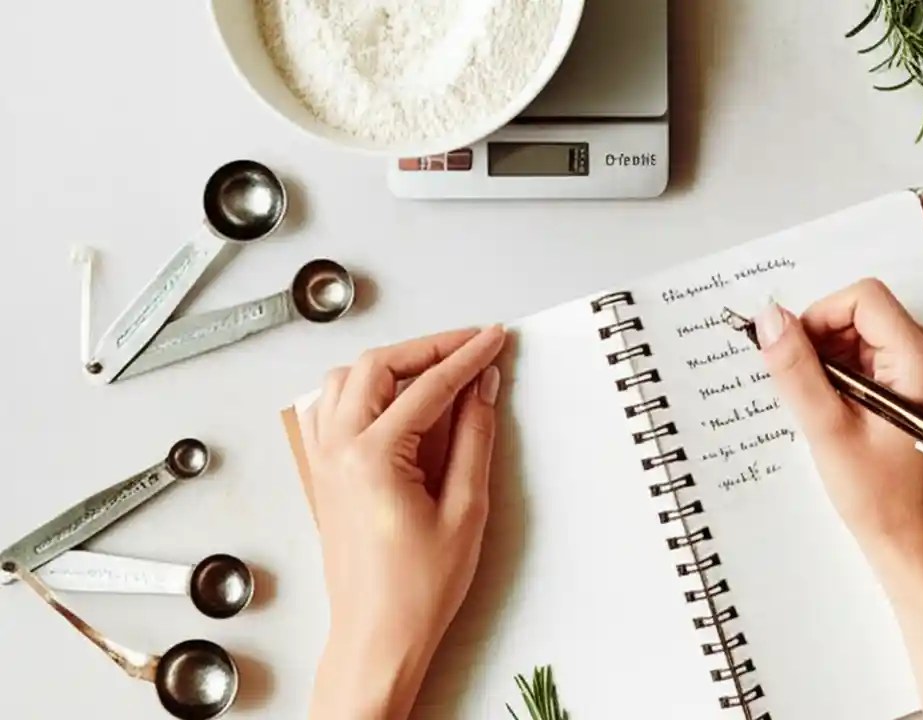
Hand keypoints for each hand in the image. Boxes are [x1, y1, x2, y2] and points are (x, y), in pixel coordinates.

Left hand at [300, 325, 505, 719]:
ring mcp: (324, 460)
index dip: (467, 356)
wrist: (377, 636)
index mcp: (372, 458)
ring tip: (438, 370)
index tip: (493, 340)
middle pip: (378, 366)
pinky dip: (363, 390)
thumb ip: (474, 439)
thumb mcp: (465, 510)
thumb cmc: (416, 590)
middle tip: (470, 346)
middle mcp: (338, 450)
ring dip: (393, 364)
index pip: (428, 386)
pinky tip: (395, 400)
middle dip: (429, 348)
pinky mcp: (324, 473)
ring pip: (348, 379)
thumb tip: (482, 390)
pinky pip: (332, 408)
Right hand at [756, 280, 922, 561]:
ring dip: (837, 358)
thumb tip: (771, 318)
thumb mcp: (827, 429)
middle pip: (867, 313)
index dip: (820, 318)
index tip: (797, 354)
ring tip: (828, 405)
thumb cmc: (878, 497)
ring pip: (870, 331)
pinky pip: (880, 352)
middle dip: (827, 341)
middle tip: (809, 388)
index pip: (864, 299)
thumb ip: (796, 368)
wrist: (910, 540)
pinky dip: (852, 371)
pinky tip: (843, 407)